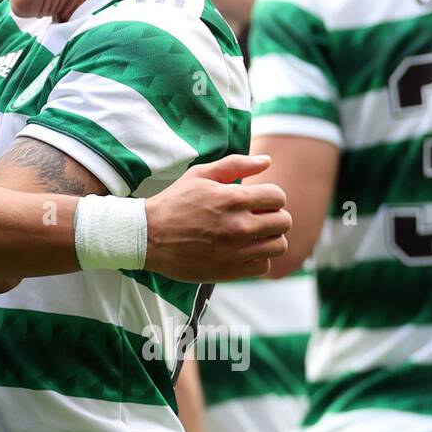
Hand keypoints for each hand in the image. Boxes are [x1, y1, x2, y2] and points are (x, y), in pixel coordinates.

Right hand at [143, 154, 290, 281]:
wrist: (148, 236)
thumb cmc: (173, 203)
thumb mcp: (199, 175)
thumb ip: (235, 164)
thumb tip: (267, 161)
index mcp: (234, 198)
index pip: (278, 196)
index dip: (270, 196)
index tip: (257, 200)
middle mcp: (240, 225)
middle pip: (283, 221)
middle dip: (272, 216)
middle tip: (256, 217)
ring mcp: (237, 250)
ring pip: (278, 245)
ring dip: (269, 238)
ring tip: (252, 235)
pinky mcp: (231, 270)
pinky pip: (264, 265)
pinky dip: (258, 258)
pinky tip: (242, 251)